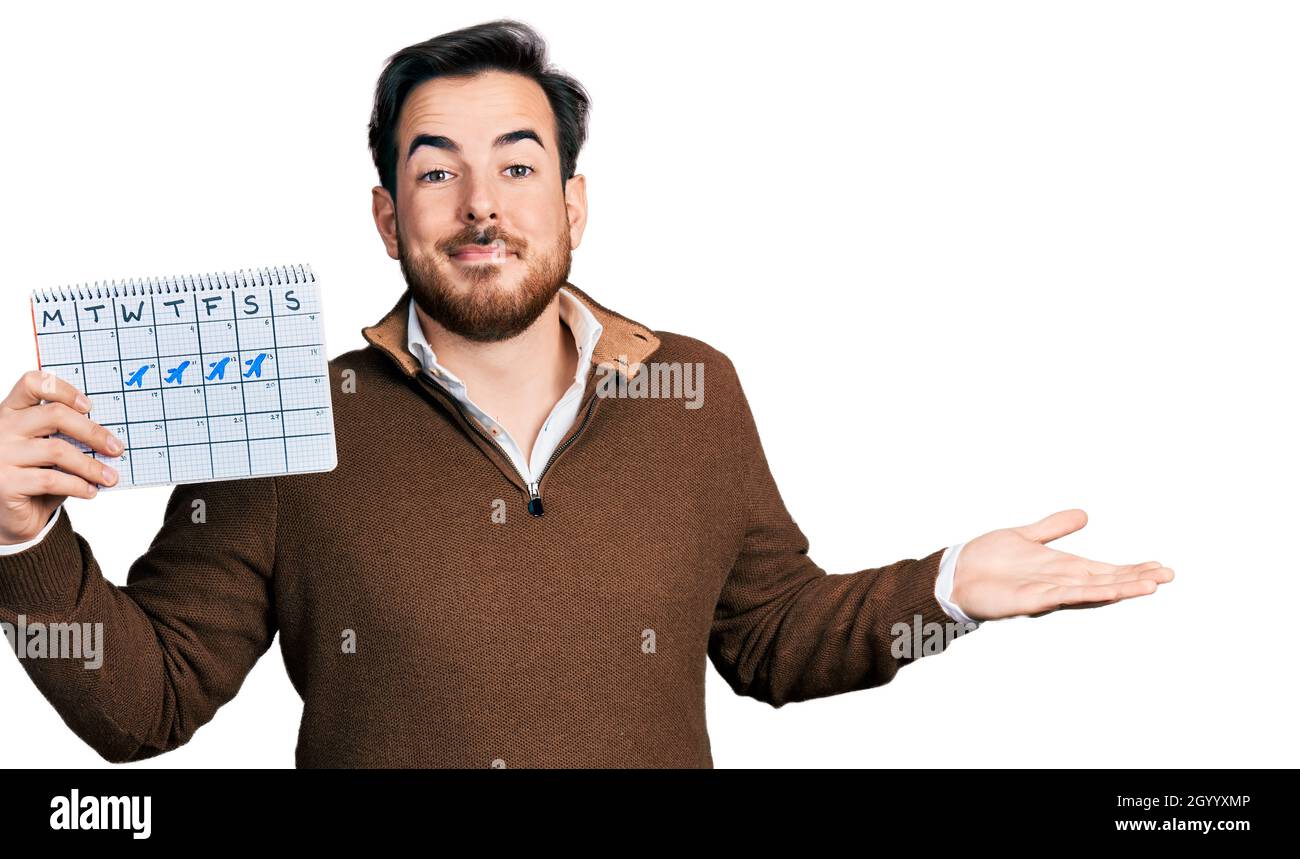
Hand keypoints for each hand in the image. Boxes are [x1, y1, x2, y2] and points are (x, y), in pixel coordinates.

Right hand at [0, 370, 122, 544]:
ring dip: (91, 465)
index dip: (63, 389)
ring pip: (58, 450)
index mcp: (11, 412)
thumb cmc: (33, 476)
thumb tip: (110, 437)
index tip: (90, 406)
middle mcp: (1, 428)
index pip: (32, 383)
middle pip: (54, 414)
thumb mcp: (47, 450)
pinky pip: (53, 480)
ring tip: (110, 476)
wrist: (8, 515)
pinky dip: (79, 486)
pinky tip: (91, 491)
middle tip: (116, 448)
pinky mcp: (5, 482)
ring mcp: (1, 454)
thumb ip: (66, 437)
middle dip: (93, 432)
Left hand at [949, 508, 1173, 621]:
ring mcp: (1047, 593)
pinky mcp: (1029, 600)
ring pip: (1091, 592)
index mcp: (1062, 569)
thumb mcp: (1026, 536)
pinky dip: (1084, 594)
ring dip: (1119, 589)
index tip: (1161, 568)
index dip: (1132, 570)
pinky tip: (1105, 592)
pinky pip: (1062, 597)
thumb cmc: (988, 559)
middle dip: (1136, 580)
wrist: (956, 574)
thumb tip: (1084, 514)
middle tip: (1169, 576)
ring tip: (1149, 585)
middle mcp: (1060, 582)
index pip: (1105, 570)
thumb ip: (1054, 527)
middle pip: (1105, 582)